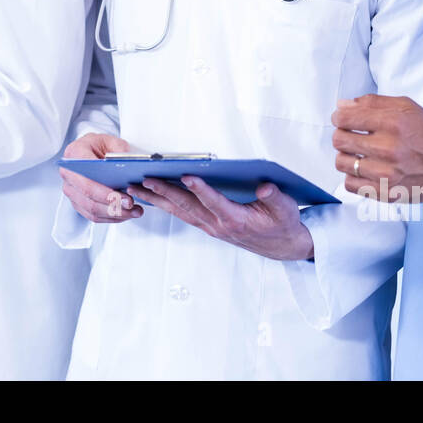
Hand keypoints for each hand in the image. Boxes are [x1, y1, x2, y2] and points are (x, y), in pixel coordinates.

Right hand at [59, 132, 143, 222]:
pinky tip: (126, 213)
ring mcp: (71, 189)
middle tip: (132, 206)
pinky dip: (111, 217)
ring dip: (115, 215)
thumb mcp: (113, 141)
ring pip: (91, 210)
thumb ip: (121, 153)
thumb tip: (129, 170)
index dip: (107, 193)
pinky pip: (93, 215)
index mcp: (74, 155)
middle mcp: (68, 174)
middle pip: (89, 198)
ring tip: (134, 211)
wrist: (91, 149)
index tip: (126, 198)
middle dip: (113, 206)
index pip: (88, 180)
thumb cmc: (100, 145)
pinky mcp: (77, 201)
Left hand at [131, 176, 313, 260]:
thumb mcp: (286, 209)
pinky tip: (151, 195)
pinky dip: (165, 204)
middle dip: (165, 192)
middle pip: (188, 207)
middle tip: (146, 179)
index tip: (188, 176)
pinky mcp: (207, 225)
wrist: (282, 247)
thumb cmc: (282, 224)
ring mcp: (211, 227)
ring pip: (180, 211)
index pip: (216, 203)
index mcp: (237, 220)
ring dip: (157, 199)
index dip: (202, 190)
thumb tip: (264, 186)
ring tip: (136, 187)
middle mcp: (219, 225)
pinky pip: (182, 214)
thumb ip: (275, 196)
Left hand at [331, 94, 422, 198]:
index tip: (344, 119)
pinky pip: (349, 184)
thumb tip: (342, 105)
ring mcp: (386, 173)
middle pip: (339, 140)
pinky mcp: (385, 193)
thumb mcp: (406, 107)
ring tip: (361, 153)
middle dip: (342, 135)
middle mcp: (388, 148)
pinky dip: (353, 176)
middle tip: (354, 136)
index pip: (343, 118)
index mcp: (392, 123)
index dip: (339, 117)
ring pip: (341, 162)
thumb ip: (372, 102)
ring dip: (347, 156)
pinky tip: (366, 169)